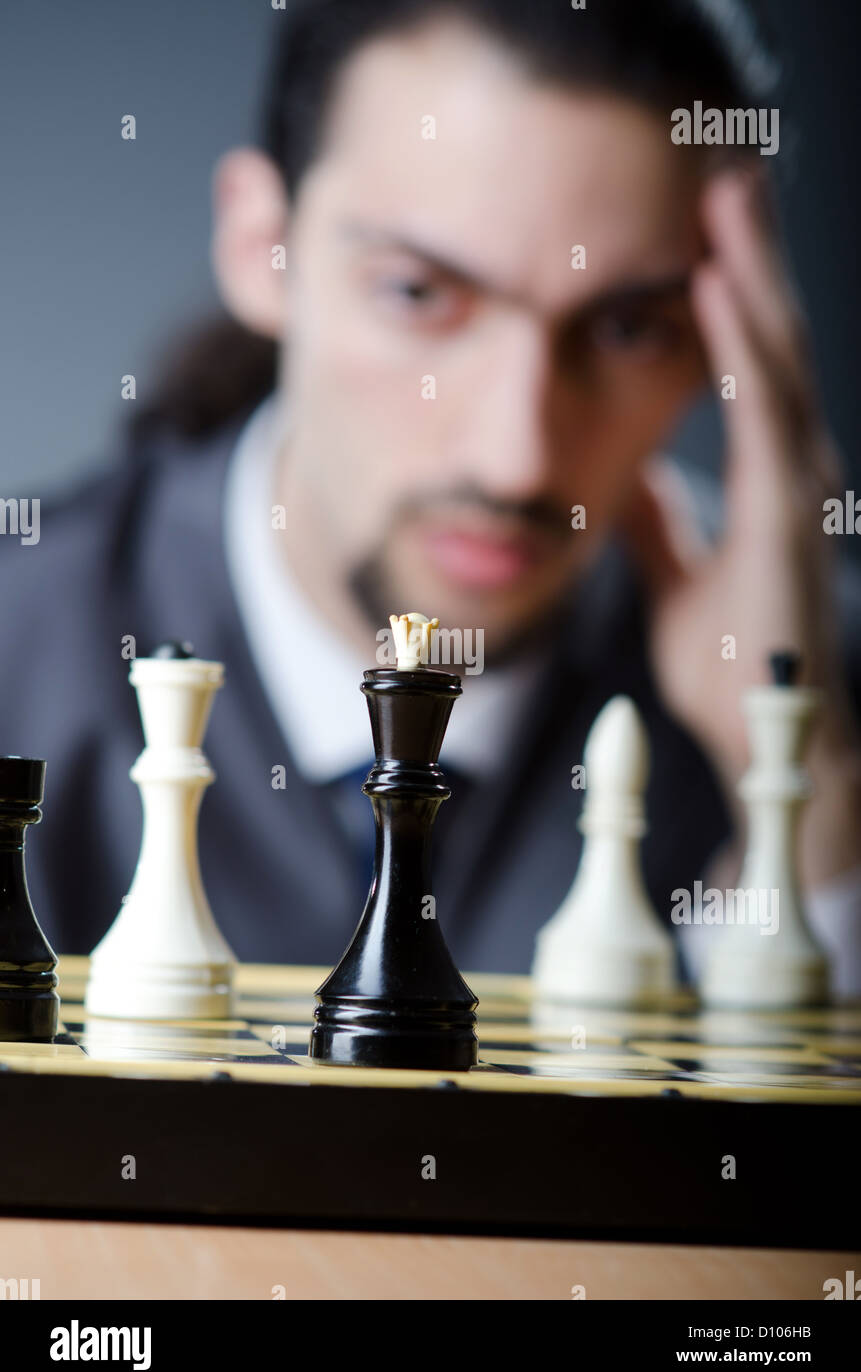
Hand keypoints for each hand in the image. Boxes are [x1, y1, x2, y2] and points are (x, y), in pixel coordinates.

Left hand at [623, 168, 860, 884]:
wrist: (763, 735)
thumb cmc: (731, 661)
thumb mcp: (675, 576)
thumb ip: (656, 523)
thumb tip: (629, 480)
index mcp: (764, 479)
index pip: (750, 368)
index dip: (731, 297)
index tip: (701, 231)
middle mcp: (792, 470)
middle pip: (772, 343)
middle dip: (750, 257)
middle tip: (725, 174)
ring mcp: (798, 490)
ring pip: (779, 360)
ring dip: (753, 275)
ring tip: (728, 199)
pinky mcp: (789, 517)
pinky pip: (768, 416)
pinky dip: (746, 349)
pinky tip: (721, 292)